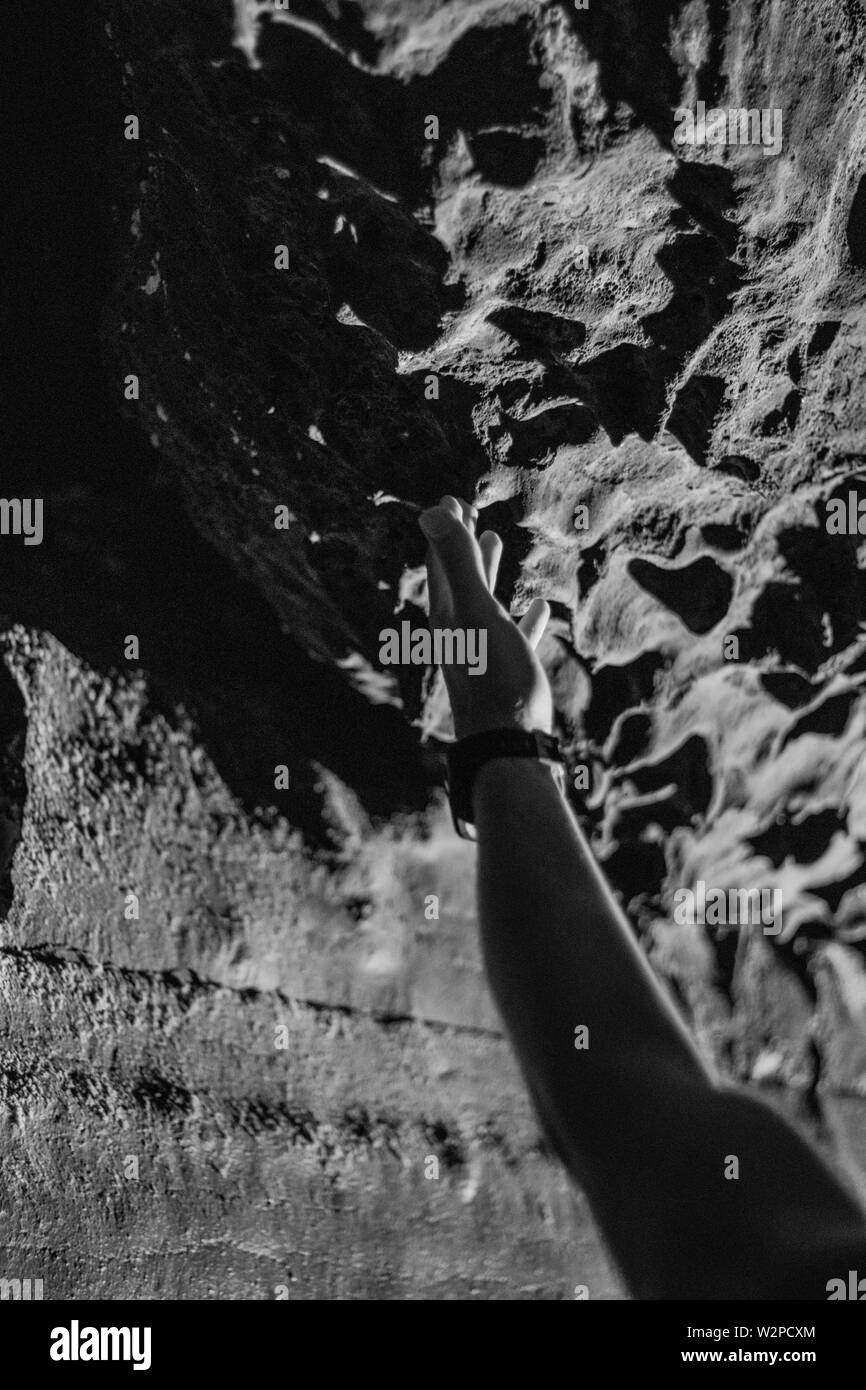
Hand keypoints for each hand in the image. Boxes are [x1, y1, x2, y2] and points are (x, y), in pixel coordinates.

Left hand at [419, 496, 553, 740]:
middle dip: (463, 543)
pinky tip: (542, 608)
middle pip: (458, 578)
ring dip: (490, 572)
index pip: (442, 561)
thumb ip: (457, 563)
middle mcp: (460, 632)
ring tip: (497, 543)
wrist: (509, 748)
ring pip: (484, 602)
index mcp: (449, 615)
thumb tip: (430, 511)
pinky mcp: (509, 675)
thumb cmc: (494, 681)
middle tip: (467, 513)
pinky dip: (525, 615)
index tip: (453, 499)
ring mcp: (484, 654)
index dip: (446, 529)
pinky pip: (515, 635)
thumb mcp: (477, 613)